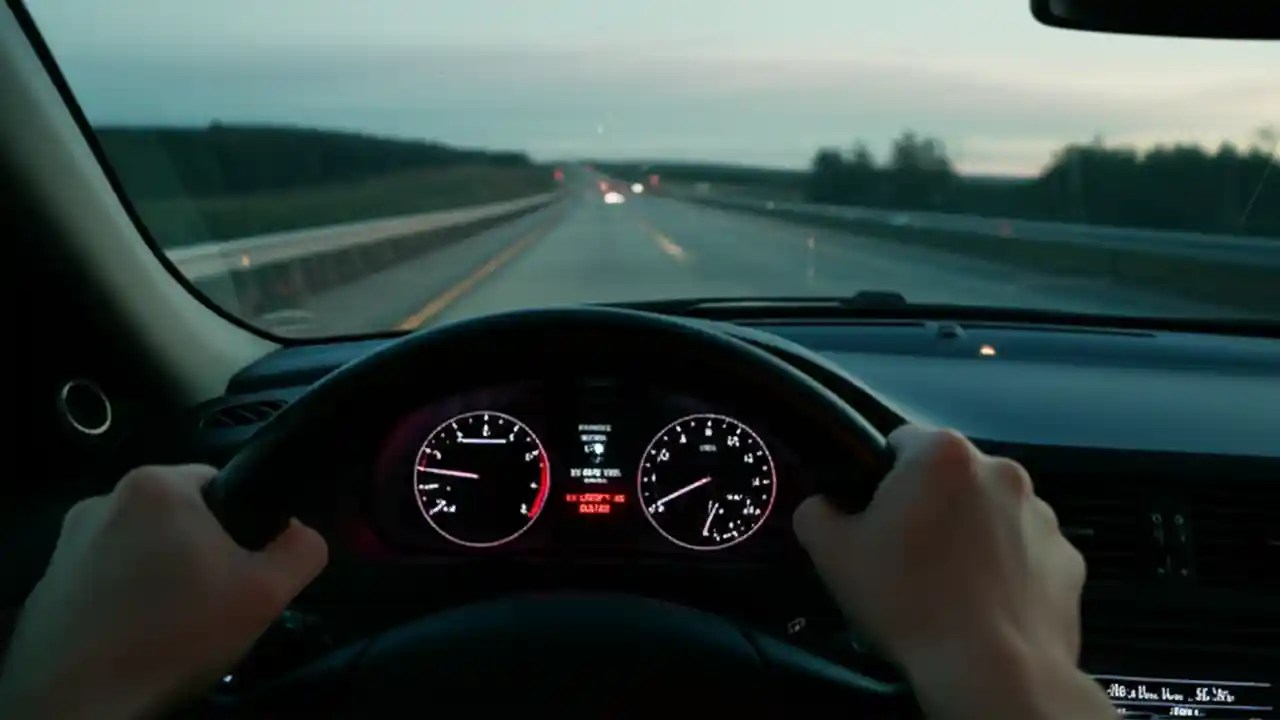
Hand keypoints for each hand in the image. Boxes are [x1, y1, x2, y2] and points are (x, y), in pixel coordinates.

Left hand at [0, 465, 326, 719]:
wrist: (77, 702)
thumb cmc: (175, 634)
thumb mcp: (267, 594)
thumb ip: (302, 551)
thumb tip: (301, 535)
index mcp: (157, 484)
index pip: (220, 485)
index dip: (242, 529)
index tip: (241, 573)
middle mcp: (104, 499)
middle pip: (179, 519)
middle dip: (199, 555)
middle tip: (213, 606)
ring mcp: (67, 542)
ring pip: (141, 550)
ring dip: (160, 578)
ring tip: (172, 628)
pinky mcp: (47, 583)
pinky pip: (105, 580)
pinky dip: (124, 602)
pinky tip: (135, 640)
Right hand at [794, 426, 1112, 718]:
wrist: (992, 671)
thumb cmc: (908, 601)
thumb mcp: (832, 555)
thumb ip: (816, 514)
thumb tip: (821, 507)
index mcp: (943, 454)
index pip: (901, 441)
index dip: (881, 478)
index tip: (876, 518)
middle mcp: (1001, 471)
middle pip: (952, 478)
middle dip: (931, 507)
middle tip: (908, 557)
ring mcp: (1043, 516)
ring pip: (993, 514)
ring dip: (972, 536)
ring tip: (950, 587)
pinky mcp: (1069, 559)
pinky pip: (1028, 554)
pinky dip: (1009, 570)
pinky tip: (986, 605)